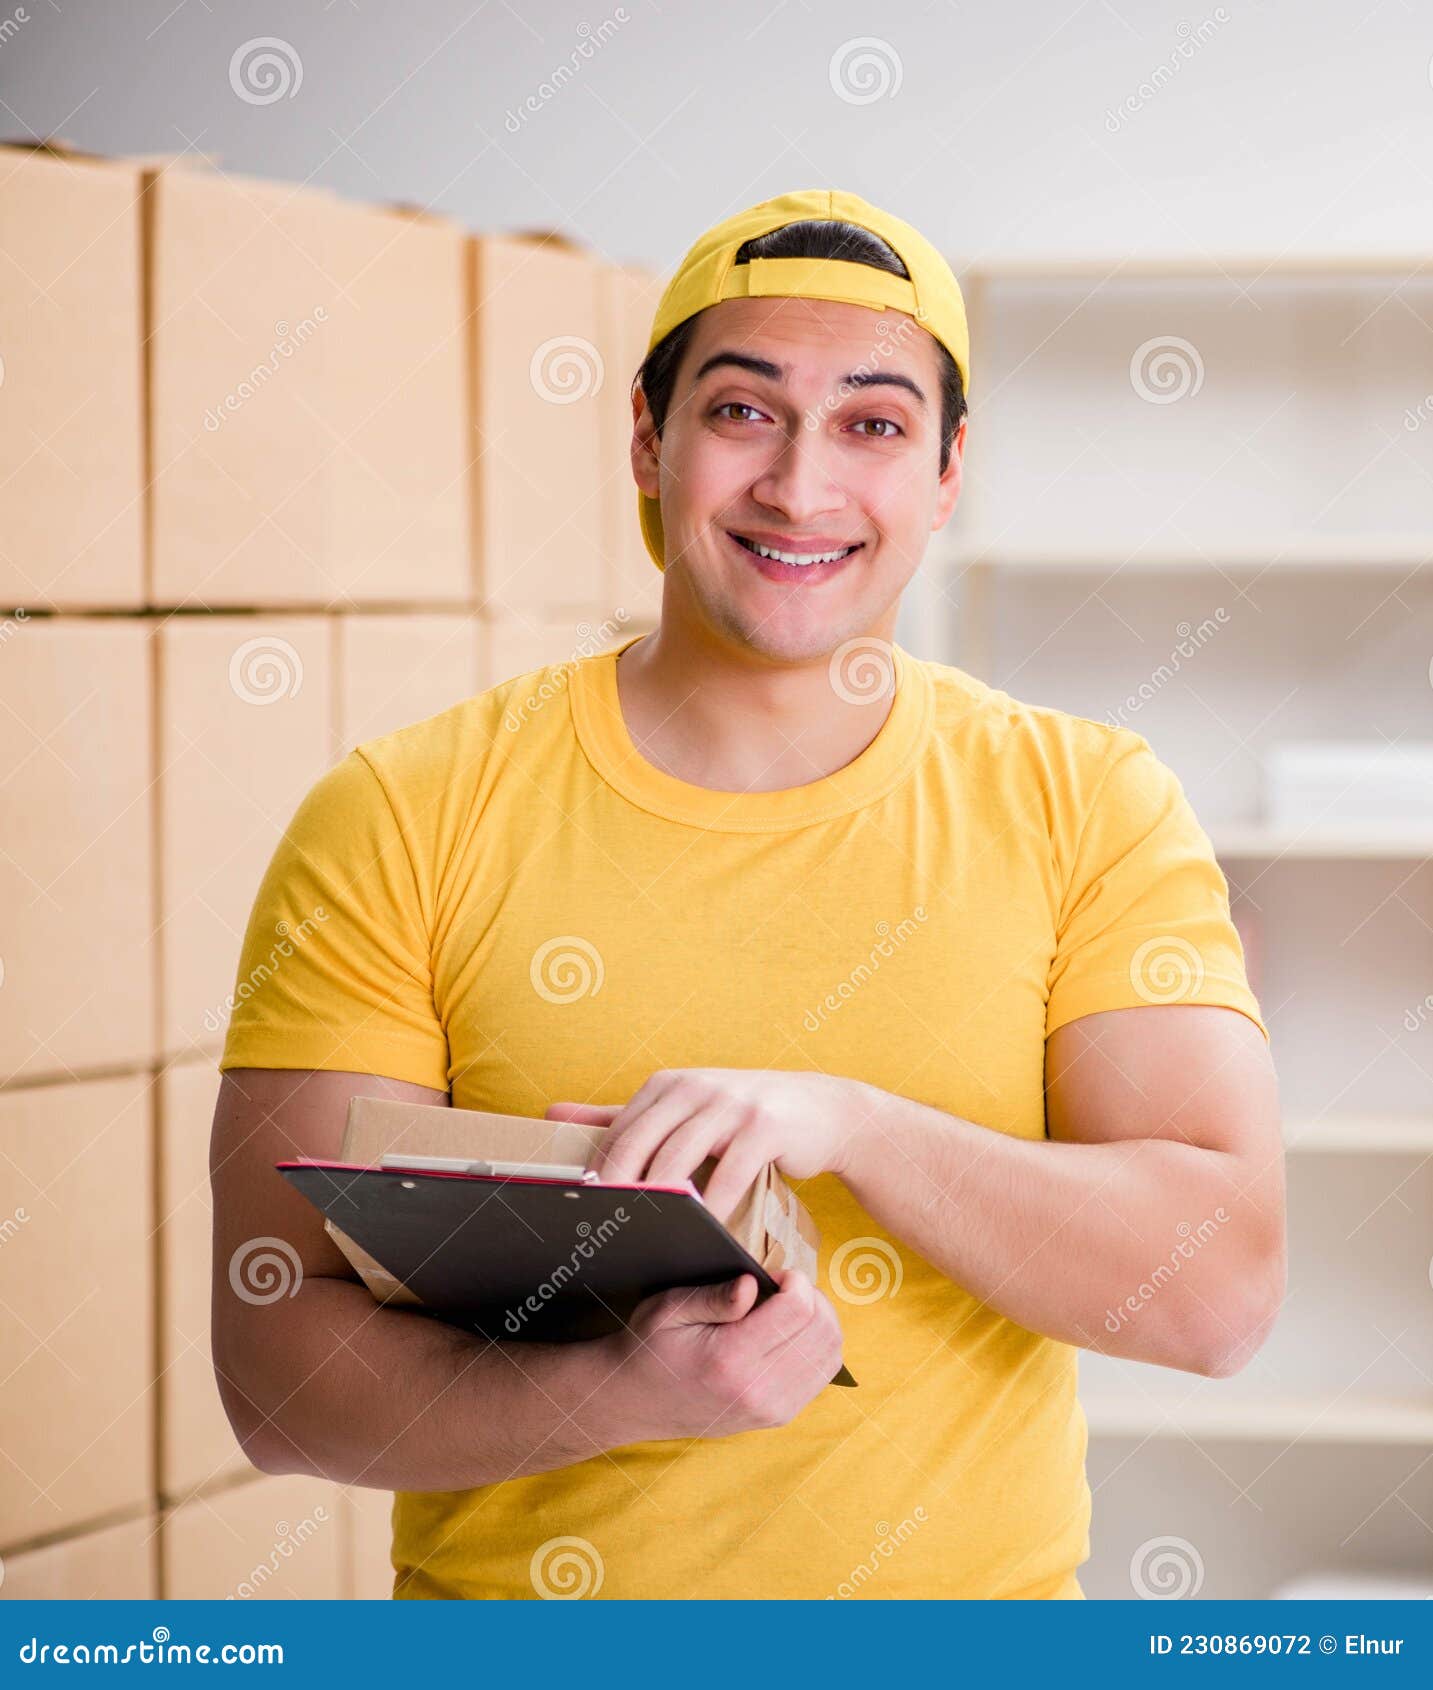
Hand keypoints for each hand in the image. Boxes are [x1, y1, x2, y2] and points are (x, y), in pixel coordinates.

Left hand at [545, 1068, 871, 1221]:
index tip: (582, 1212)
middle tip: (604, 1231)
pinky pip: (730, 1173)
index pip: (621, 1130)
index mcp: (669, 1084)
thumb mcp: (683, 1106)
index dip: (599, 1172)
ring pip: (680, 1158)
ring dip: (660, 1202)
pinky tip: (703, 1233)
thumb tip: (549, 1113)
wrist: (821, 1110)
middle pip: (643, 1143)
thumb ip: (621, 1115)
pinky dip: (713, 1205)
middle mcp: (696, 1088)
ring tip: (643, 1237)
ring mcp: (731, 1104)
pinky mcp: (764, 1127)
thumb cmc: (742, 1117)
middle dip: (619, 1189)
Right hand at [603, 1266, 844, 1440]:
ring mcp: (771, 1408)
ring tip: (789, 1307)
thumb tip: (754, 1284)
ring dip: (819, 1319)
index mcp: (731, 1359)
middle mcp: (758, 1390)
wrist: (635, 1402)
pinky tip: (791, 1332)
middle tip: (781, 1286)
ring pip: (830, 1351)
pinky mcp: (777, 1416)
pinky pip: (822, 1374)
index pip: (798, 1309)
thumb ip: (715, 1296)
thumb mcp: (669, 1308)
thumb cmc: (651, 1346)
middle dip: (811, 1295)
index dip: (795, 1280)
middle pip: (822, 1329)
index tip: (772, 1274)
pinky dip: (817, 1345)